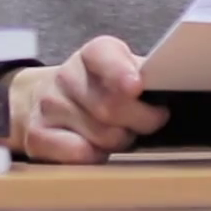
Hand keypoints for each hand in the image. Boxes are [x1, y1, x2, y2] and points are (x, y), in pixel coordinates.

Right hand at [6, 35, 169, 162]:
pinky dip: (97, 156)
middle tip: (150, 121)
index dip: (120, 71)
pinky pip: (78, 153)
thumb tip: (174, 84)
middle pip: (111, 107)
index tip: (135, 86)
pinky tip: (98, 149)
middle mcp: (67, 75)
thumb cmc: (101, 89)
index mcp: (94, 54)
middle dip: (140, 121)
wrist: (48, 99)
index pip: (105, 56)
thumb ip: (146, 75)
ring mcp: (49, 105)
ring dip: (120, 141)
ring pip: (100, 135)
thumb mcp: (124, 71)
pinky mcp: (37, 135)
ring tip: (120, 133)